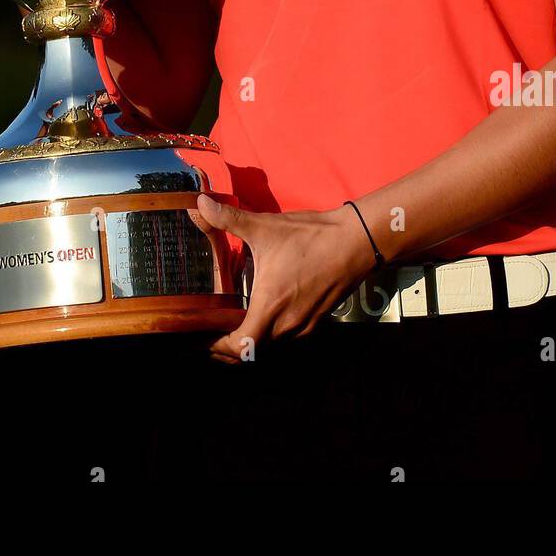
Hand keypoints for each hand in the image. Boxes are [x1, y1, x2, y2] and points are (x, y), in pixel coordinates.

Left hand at [193, 195, 377, 363]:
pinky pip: (287, 335)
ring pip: (270, 344)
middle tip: (209, 332)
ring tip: (231, 323)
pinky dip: (270, 331)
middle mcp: (287, 324)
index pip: (241, 348)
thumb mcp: (266, 227)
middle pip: (252, 351)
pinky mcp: (316, 319)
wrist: (356, 241)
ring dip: (251, 339)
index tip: (202, 337)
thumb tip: (199, 204)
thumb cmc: (311, 237)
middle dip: (228, 346)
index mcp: (270, 307)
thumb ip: (229, 218)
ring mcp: (304, 324)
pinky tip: (264, 311)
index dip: (218, 348)